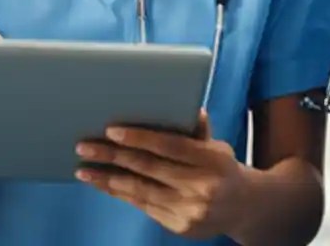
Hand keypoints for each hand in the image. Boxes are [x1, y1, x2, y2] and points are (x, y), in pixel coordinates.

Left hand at [74, 111, 250, 239]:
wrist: (245, 208)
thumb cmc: (222, 168)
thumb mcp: (217, 146)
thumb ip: (196, 129)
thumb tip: (181, 102)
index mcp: (212, 161)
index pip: (170, 146)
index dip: (139, 138)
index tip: (111, 130)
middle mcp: (201, 187)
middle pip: (149, 168)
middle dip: (113, 157)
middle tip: (84, 147)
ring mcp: (190, 210)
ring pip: (140, 191)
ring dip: (108, 180)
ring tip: (84, 169)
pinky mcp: (179, 227)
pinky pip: (143, 206)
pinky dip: (120, 194)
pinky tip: (103, 183)